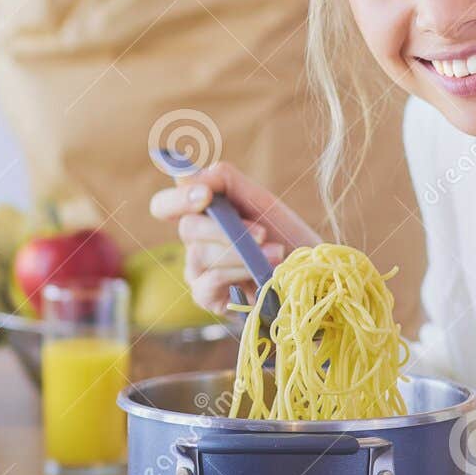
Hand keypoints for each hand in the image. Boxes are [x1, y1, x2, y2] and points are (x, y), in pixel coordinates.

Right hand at [147, 161, 320, 313]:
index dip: (178, 198)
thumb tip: (189, 177)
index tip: (205, 195)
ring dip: (242, 252)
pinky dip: (240, 272)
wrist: (310, 274)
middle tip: (263, 233)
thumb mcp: (259, 202)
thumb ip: (225, 181)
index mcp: (200, 215)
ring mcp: (196, 271)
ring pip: (202, 253)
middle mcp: (193, 242)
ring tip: (277, 254)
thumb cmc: (284, 236)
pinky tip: (264, 275)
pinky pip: (212, 278)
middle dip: (225, 229)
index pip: (165, 205)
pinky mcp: (205, 296)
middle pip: (187, 227)